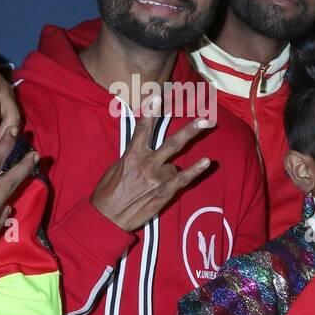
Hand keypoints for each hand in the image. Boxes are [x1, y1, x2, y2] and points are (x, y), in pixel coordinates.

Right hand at [0, 131, 37, 264]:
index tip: (14, 133)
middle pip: (12, 183)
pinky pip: (0, 218)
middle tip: (36, 156)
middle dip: (25, 167)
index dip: (5, 146)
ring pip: (7, 200)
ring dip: (14, 187)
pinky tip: (5, 204)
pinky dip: (3, 208)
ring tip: (21, 177)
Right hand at [91, 99, 213, 232]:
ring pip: (174, 166)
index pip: (143, 129)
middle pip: (174, 142)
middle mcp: (148, 163)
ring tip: (151, 186)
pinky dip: (196, 170)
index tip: (158, 97)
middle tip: (206, 120)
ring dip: (167, 172)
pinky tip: (207, 162)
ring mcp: (159, 177)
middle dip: (191, 130)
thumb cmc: (107, 193)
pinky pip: (184, 178)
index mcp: (132, 155)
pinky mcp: (165, 192)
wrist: (108, 217)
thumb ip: (132, 157)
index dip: (151, 112)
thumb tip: (141, 150)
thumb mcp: (115, 168)